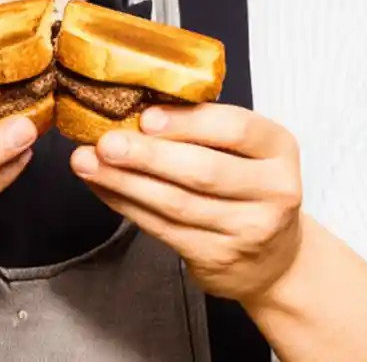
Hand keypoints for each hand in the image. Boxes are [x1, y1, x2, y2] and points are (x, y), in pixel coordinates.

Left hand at [70, 104, 302, 300]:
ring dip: (125, 182)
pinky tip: (102, 186)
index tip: (146, 117)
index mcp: (279, 149)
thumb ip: (203, 128)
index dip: (189, 123)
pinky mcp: (217, 258)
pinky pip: (162, 229)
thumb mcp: (246, 150)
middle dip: (148, 156)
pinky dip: (126, 205)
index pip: (237, 129)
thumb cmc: (248, 186)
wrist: (274, 258)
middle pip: (204, 171)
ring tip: (87, 163)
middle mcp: (273, 191)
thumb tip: (134, 108)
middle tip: (106, 142)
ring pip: (177, 204)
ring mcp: (247, 230)